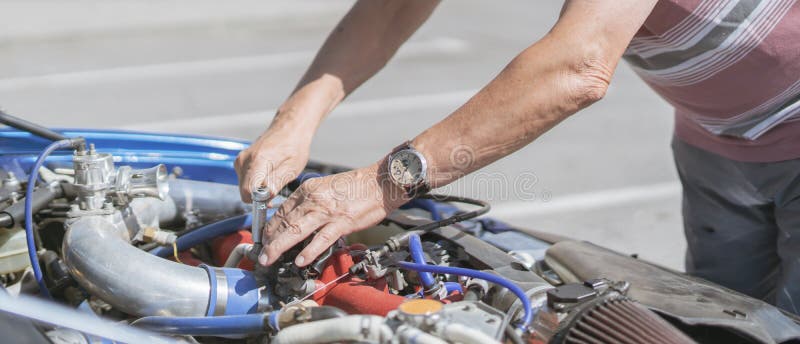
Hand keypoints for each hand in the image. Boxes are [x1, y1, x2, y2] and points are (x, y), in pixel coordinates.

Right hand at [235, 127, 310, 203]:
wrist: (289, 129)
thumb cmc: (294, 146)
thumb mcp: (292, 168)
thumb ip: (276, 183)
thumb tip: (265, 197)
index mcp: (257, 161)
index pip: (247, 192)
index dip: (259, 201)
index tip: (271, 201)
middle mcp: (244, 160)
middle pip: (245, 192)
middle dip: (260, 197)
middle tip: (277, 190)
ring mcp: (240, 161)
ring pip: (245, 187)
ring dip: (259, 190)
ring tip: (275, 179)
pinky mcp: (241, 162)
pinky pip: (246, 180)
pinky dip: (256, 183)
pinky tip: (269, 175)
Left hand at [258, 162, 408, 266]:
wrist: (380, 182)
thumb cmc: (356, 187)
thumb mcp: (325, 188)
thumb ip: (310, 202)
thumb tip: (296, 220)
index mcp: (308, 190)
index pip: (281, 211)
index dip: (269, 227)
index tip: (264, 239)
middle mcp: (313, 199)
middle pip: (284, 222)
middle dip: (269, 241)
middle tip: (261, 255)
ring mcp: (327, 211)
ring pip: (296, 230)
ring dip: (280, 247)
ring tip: (270, 259)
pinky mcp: (342, 222)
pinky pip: (322, 238)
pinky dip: (309, 251)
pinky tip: (300, 261)